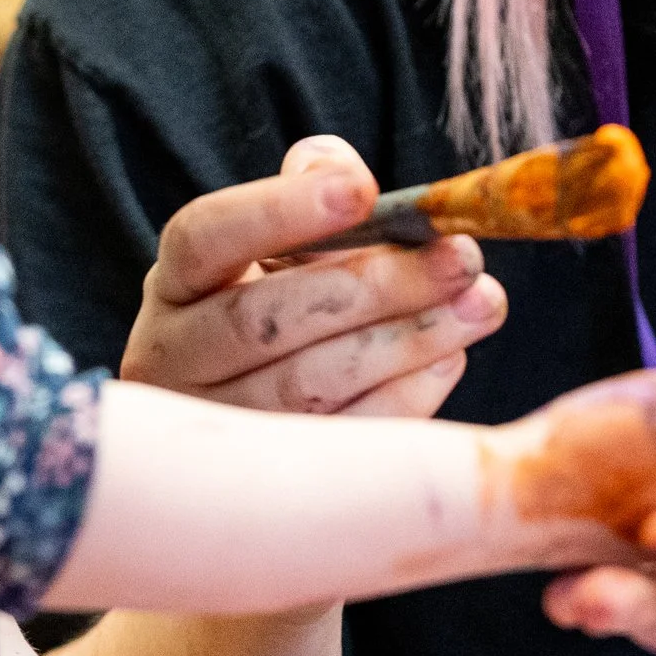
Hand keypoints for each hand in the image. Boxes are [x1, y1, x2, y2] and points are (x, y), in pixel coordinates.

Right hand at [120, 135, 508, 416]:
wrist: (252, 428)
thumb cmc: (279, 311)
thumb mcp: (278, 249)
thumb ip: (308, 189)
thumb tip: (336, 167)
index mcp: (175, 283)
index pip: (205, 237)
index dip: (279, 211)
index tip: (363, 188)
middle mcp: (172, 359)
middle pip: (264, 321)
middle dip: (376, 284)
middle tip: (464, 255)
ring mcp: (214, 432)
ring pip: (309, 386)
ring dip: (408, 340)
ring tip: (482, 302)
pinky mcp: (263, 489)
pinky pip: (339, 443)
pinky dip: (403, 397)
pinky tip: (450, 357)